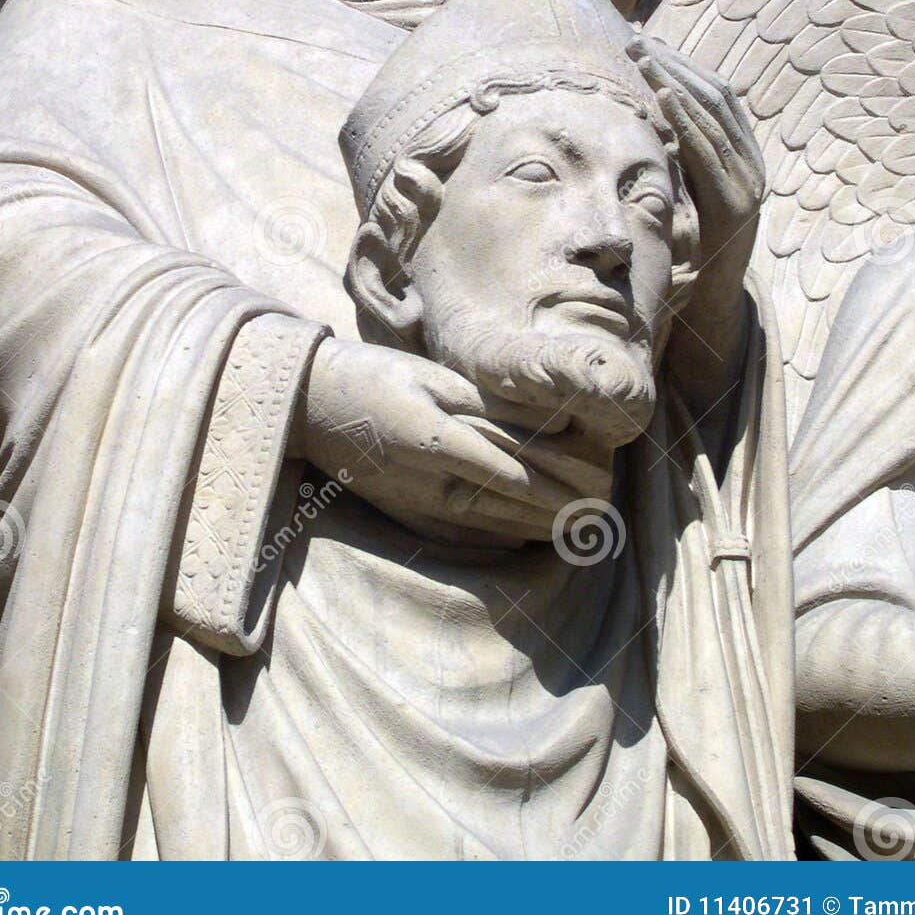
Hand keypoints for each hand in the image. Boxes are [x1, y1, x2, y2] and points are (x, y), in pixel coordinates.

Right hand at [292, 337, 588, 546]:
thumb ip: (485, 404)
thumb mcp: (430, 378)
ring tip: (580, 525)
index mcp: (436, 442)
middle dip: (560, 510)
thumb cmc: (375, 378)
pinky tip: (532, 534)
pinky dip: (505, 536)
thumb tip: (542, 420)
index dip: (560, 482)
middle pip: (510, 505)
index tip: (598, 484)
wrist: (311, 407)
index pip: (515, 471)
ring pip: (492, 527)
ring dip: (539, 527)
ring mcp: (417, 509)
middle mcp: (429, 486)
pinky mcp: (409, 519)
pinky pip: (466, 536)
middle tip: (602, 511)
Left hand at [631, 38, 762, 424]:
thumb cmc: (691, 248)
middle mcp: (752, 165)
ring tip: (645, 59)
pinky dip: (689, 122)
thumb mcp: (686, 192)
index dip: (685, 66)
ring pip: (717, 119)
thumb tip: (647, 114)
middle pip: (718, 97)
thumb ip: (679, 157)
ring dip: (678, 83)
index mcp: (744, 157)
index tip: (649, 44)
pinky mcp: (736, 207)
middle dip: (677, 65)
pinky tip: (663, 99)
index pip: (719, 97)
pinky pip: (712, 155)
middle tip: (638, 41)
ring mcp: (749, 185)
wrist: (714, 304)